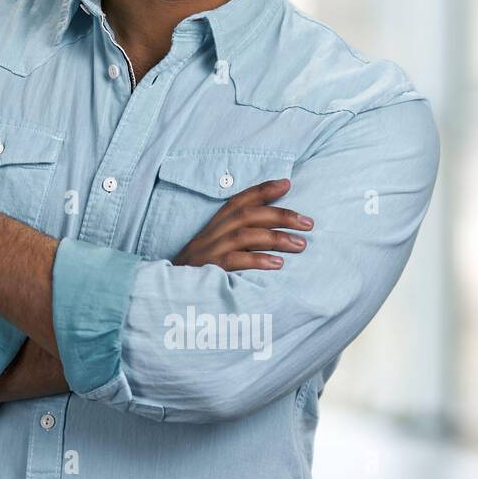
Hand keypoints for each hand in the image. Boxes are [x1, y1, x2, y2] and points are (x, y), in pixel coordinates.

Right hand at [172, 178, 312, 270]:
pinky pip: (234, 261)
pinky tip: (278, 264)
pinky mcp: (209, 270)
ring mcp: (209, 251)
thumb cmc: (199, 273)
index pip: (238, 202)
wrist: (169, 295)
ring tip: (301, 244)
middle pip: (247, 215)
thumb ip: (237, 236)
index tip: (287, 183)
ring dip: (276, 238)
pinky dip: (257, 260)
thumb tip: (273, 231)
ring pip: (244, 235)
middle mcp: (211, 235)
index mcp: (214, 227)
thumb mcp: (214, 249)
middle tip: (308, 223)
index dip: (262, 190)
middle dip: (280, 215)